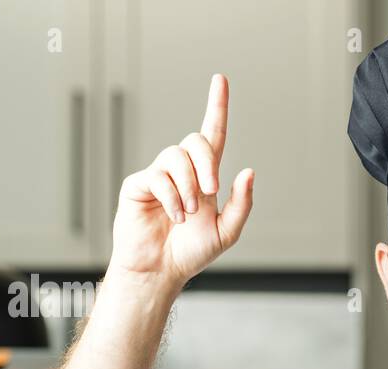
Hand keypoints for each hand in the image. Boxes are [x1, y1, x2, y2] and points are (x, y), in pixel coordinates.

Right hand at [107, 73, 253, 287]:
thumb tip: (249, 172)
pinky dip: (171, 198)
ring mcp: (159, 175)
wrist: (162, 270)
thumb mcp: (227, 231)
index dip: (216, 107)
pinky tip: (174, 216)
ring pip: (176, 157)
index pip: (212, 135)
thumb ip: (241, 204)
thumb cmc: (191, 252)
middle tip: (210, 192)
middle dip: (207, 163)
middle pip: (196, 141)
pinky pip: (158, 176)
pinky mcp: (139, 185)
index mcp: (205, 177)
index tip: (221, 80)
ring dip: (188, 186)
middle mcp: (182, 171)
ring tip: (187, 214)